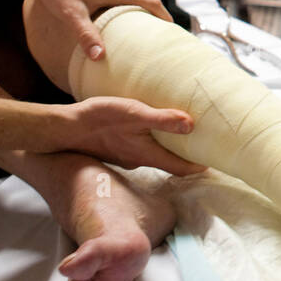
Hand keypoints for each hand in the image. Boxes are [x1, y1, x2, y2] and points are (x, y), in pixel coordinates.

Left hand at [35, 0, 172, 59]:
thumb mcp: (71, 15)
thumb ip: (87, 36)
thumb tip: (100, 57)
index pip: (150, 2)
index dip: (164, 16)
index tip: (173, 29)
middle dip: (151, 16)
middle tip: (155, 34)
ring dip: (134, 9)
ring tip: (135, 26)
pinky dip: (122, 2)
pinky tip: (111, 13)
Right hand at [49, 97, 206, 175]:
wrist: (63, 129)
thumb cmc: (98, 120)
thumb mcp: (133, 114)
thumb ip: (161, 120)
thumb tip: (191, 125)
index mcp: (148, 154)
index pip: (181, 167)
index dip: (199, 167)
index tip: (217, 163)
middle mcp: (140, 159)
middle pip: (171, 162)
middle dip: (189, 157)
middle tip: (207, 147)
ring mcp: (127, 154)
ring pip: (156, 154)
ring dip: (172, 148)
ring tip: (186, 136)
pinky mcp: (117, 147)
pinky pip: (143, 147)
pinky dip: (155, 141)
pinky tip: (154, 129)